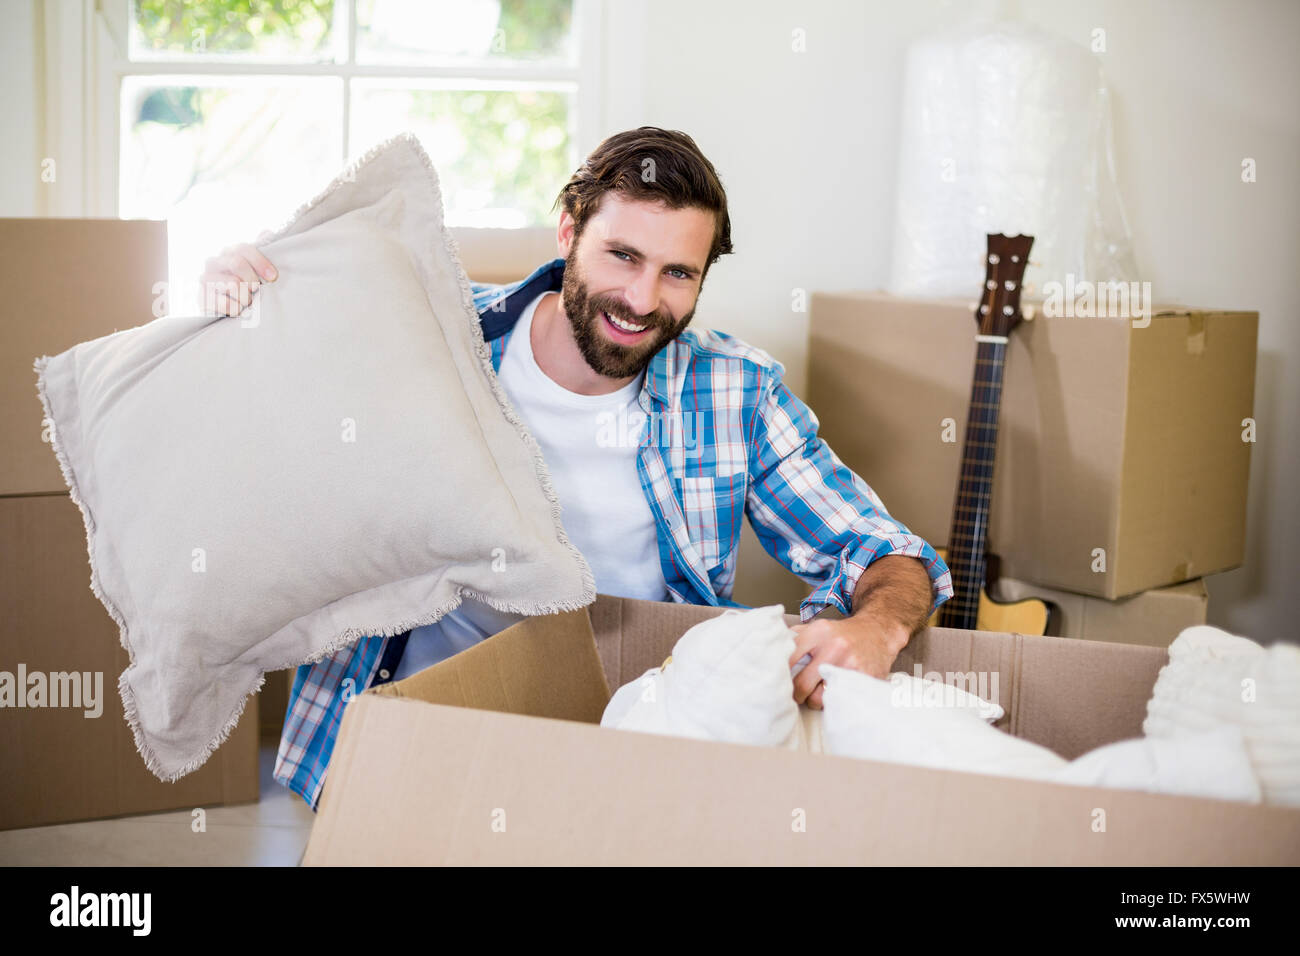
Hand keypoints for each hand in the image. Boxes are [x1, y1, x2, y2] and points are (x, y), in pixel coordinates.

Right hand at [198, 232, 277, 315]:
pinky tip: (238, 309)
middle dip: (253, 280)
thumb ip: (262, 249)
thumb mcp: (256, 268)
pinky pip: (225, 303)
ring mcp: (205, 278)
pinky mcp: (201, 297)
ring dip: (247, 296)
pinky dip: (237, 309)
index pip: (243, 249)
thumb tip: (267, 232)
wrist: (226, 310)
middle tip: (257, 291)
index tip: (273, 277)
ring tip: (247, 301)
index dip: (260, 262)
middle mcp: (214, 262)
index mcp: (229, 252)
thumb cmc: (246, 286)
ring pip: (233, 284)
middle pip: (237, 263)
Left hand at [789, 615, 908, 709]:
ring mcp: (851, 665)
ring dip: (814, 701)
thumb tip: (769, 651)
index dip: (779, 676)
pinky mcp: (864, 679)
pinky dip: (834, 702)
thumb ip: (794, 637)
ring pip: (820, 699)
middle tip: (796, 695)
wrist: (878, 631)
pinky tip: (833, 694)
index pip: (788, 660)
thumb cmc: (842, 634)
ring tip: (817, 694)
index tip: (777, 682)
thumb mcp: (818, 627)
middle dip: (796, 694)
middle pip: (802, 684)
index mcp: (818, 633)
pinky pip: (839, 701)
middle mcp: (834, 648)